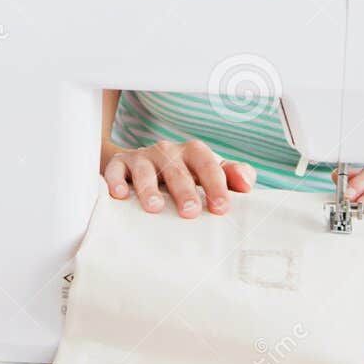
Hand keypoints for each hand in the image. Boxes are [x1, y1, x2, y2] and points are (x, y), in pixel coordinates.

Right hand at [102, 136, 256, 218]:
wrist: (143, 165)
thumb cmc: (183, 173)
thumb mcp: (209, 172)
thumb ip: (232, 175)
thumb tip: (247, 184)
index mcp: (193, 152)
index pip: (207, 163)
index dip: (215, 183)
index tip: (221, 207)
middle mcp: (167, 151)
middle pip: (176, 167)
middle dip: (184, 189)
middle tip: (190, 212)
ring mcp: (142, 157)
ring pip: (145, 169)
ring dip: (149, 187)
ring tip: (154, 207)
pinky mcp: (119, 164)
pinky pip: (115, 170)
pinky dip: (115, 181)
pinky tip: (119, 195)